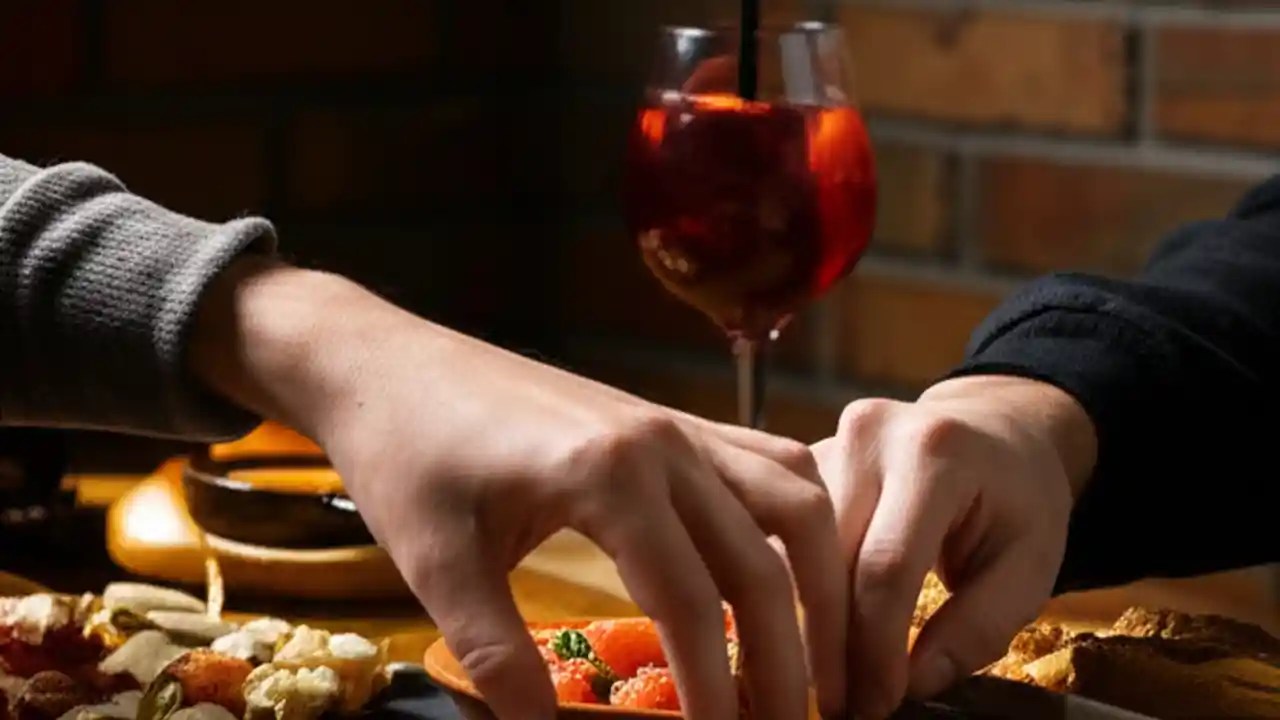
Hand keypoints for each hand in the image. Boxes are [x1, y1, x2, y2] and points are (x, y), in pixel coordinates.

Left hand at [190, 258, 847, 719]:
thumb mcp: (437, 563)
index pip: (695, 605)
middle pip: (765, 560)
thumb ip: (500, 659)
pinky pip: (764, 463)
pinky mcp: (665, 420)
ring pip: (792, 500)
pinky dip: (797, 523)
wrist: (385, 362)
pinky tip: (789, 570)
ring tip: (819, 660)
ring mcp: (671, 423)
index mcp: (607, 474)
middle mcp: (662, 441)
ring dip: (819, 583)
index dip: (721, 693)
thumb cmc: (404, 452)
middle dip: (793, 658)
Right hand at [812, 376, 1095, 718]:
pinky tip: (799, 632)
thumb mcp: (1029, 567)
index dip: (875, 648)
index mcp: (935, 452)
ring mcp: (830, 437)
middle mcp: (870, 433)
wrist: (994, 430)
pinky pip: (785, 530)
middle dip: (831, 642)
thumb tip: (910, 685)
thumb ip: (976, 628)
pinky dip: (792, 586)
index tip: (875, 706)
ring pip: (793, 545)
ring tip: (816, 681)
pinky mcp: (803, 454)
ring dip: (802, 618)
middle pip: (828, 555)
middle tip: (839, 707)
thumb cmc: (1018, 501)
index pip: (887, 565)